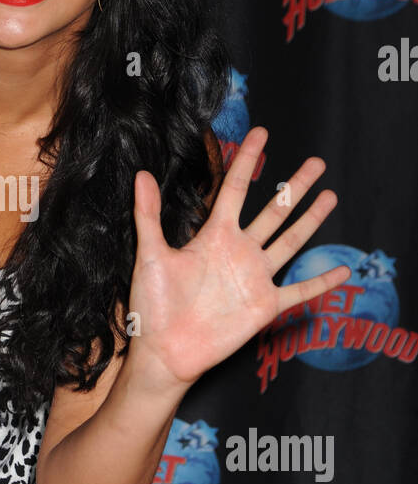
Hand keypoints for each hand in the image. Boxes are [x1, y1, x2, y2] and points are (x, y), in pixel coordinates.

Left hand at [124, 126, 350, 389]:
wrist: (164, 350)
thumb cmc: (153, 305)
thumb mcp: (149, 255)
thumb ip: (148, 216)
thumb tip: (141, 175)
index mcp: (214, 236)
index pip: (234, 190)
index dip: (246, 161)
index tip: (260, 133)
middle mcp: (239, 252)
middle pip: (274, 211)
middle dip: (295, 186)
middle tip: (316, 162)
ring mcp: (255, 278)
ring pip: (291, 241)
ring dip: (311, 219)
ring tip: (330, 195)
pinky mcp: (264, 306)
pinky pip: (299, 292)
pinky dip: (321, 283)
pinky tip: (342, 270)